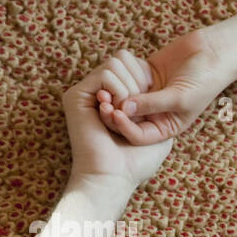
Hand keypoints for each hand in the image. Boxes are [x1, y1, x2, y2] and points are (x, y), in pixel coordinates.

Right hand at [63, 52, 173, 190]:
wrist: (113, 178)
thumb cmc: (136, 163)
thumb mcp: (158, 133)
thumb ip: (159, 106)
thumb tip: (160, 84)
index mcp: (116, 97)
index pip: (133, 64)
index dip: (146, 78)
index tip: (148, 104)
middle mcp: (100, 91)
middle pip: (123, 58)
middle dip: (138, 82)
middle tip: (135, 111)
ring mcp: (87, 92)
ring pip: (114, 63)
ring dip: (128, 89)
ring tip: (123, 114)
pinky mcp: (77, 95)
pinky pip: (105, 74)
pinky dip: (118, 91)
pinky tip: (114, 113)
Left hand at [96, 29, 231, 144]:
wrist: (212, 54)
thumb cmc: (203, 81)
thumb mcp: (179, 98)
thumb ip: (151, 104)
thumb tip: (124, 108)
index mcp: (166, 127)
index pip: (139, 135)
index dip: (125, 127)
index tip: (114, 114)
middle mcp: (155, 113)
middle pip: (128, 118)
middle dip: (116, 108)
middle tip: (103, 96)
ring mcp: (149, 95)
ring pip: (125, 96)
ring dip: (119, 88)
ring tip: (111, 79)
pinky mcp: (145, 76)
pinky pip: (128, 77)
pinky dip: (126, 72)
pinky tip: (128, 66)